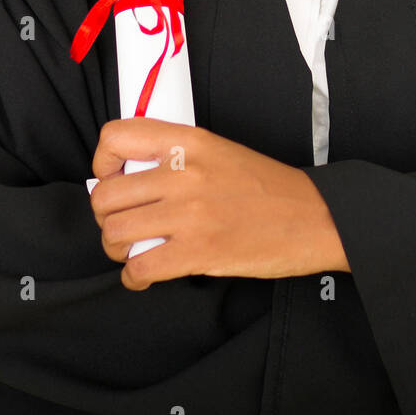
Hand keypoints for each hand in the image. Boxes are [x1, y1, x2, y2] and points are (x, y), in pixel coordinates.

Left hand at [88, 118, 348, 289]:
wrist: (313, 217)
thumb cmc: (267, 187)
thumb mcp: (219, 150)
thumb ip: (176, 155)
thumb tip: (129, 176)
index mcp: (190, 141)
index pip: (117, 138)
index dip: (102, 161)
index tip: (111, 177)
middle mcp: (185, 172)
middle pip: (106, 195)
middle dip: (106, 216)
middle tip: (122, 222)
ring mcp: (190, 213)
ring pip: (115, 233)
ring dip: (117, 248)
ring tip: (134, 250)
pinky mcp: (197, 252)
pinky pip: (139, 267)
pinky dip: (134, 277)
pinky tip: (146, 273)